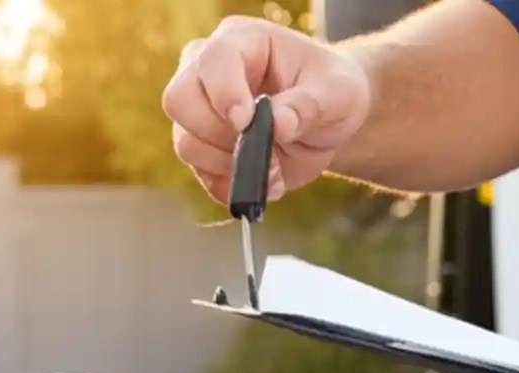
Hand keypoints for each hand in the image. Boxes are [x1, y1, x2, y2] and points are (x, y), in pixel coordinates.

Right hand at [162, 15, 371, 204]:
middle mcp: (208, 70)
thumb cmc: (332, 91)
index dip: (224, 94)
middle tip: (262, 147)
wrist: (329, 120)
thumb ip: (310, 106)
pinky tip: (265, 182)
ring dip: (231, 166)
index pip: (211, 61)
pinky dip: (232, 186)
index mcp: (241, 40)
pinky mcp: (205, 146)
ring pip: (186, 142)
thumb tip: (277, 124)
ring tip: (275, 169)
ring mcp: (201, 109)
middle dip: (219, 134)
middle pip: (179, 100)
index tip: (248, 123)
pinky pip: (201, 173)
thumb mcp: (339, 93)